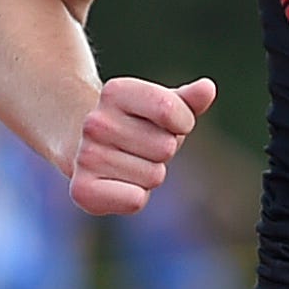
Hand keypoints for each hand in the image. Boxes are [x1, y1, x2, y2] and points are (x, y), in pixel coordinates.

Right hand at [69, 75, 215, 216]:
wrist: (81, 146)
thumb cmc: (133, 125)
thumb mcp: (161, 108)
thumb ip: (187, 101)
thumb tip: (208, 88)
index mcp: (115, 92)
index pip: (169, 109)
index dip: (182, 122)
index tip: (165, 124)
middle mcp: (95, 122)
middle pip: (166, 147)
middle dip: (161, 152)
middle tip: (138, 148)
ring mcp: (86, 156)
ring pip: (154, 176)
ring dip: (148, 175)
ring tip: (126, 164)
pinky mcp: (82, 190)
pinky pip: (136, 200)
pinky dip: (135, 197)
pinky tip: (117, 184)